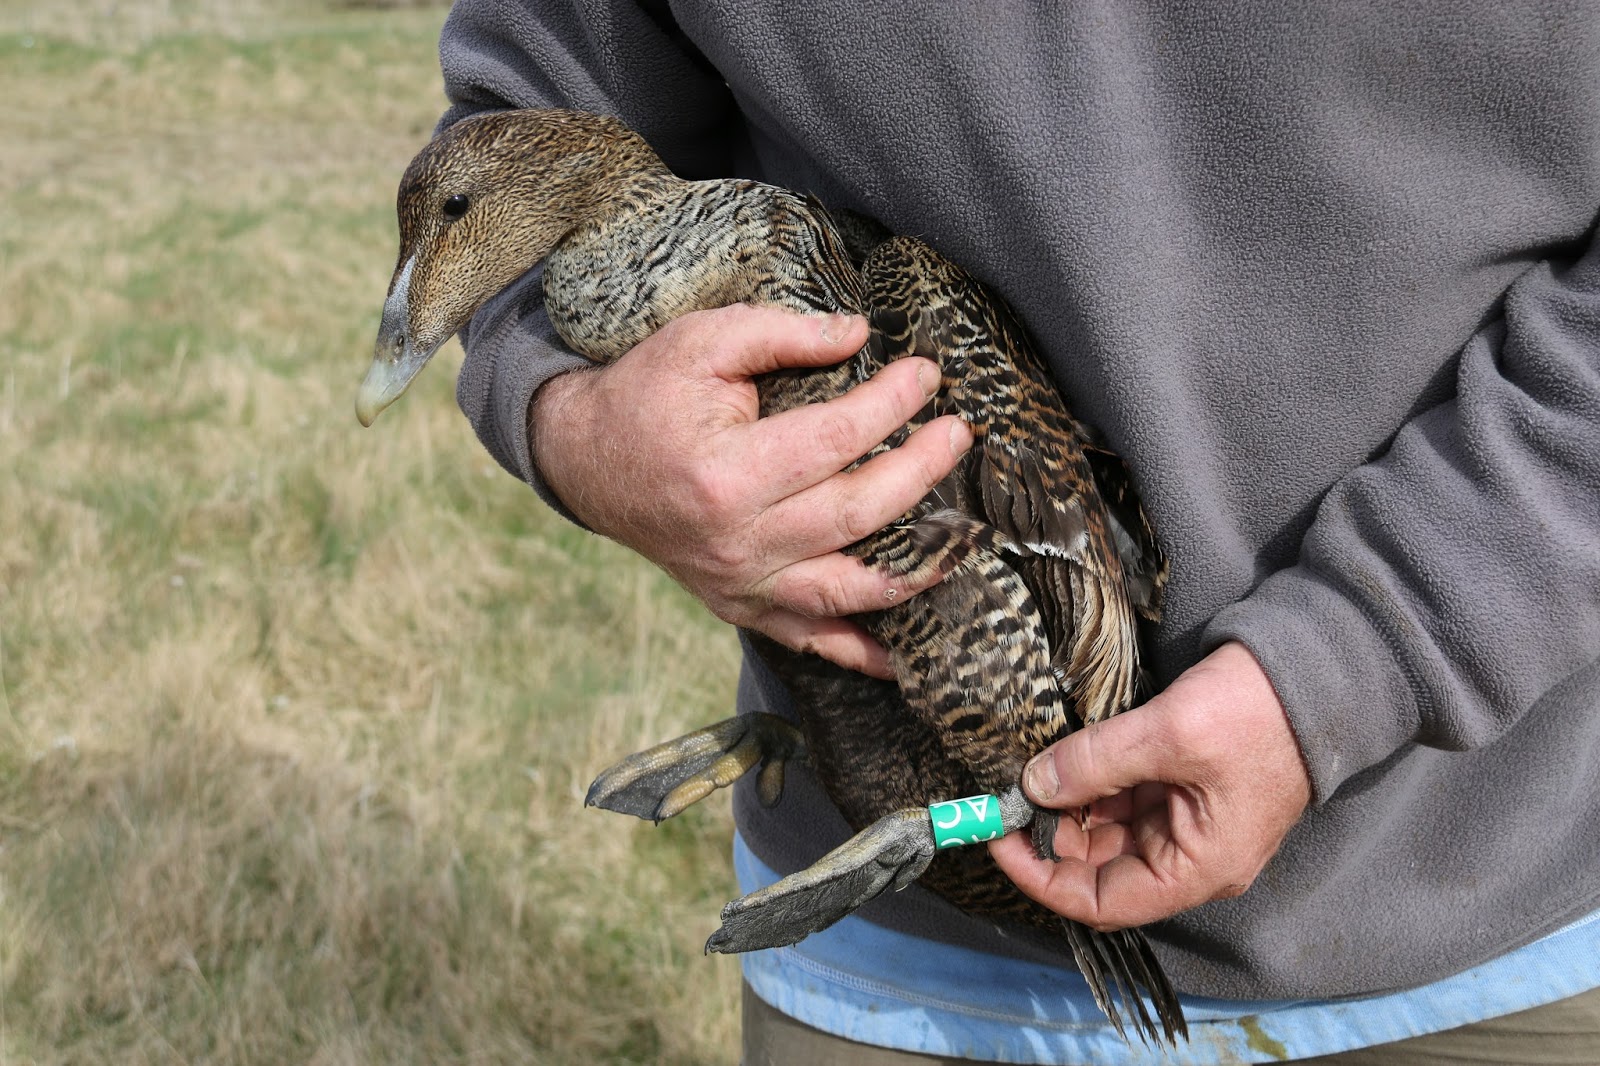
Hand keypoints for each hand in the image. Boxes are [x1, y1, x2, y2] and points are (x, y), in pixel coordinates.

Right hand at [532, 303, 973, 677]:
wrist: (586, 462)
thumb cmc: (647, 394)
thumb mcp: (704, 341)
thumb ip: (785, 333)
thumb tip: (862, 335)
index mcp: (728, 472)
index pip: (838, 437)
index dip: (893, 403)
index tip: (927, 376)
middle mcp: (738, 540)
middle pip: (858, 512)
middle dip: (922, 471)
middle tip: (958, 434)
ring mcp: (741, 584)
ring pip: (848, 589)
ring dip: (916, 567)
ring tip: (963, 537)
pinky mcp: (742, 608)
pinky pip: (812, 640)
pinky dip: (861, 653)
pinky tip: (905, 657)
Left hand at [988, 641, 1311, 928]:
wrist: (1320, 672)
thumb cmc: (1259, 712)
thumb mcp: (1170, 733)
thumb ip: (1097, 762)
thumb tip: (1033, 784)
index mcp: (1197, 868)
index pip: (1100, 901)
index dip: (1041, 876)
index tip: (998, 837)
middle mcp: (1190, 858)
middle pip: (1099, 870)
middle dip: (1049, 837)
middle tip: (1007, 797)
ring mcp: (1187, 825)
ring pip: (1107, 833)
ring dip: (1065, 809)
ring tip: (1030, 775)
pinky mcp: (1182, 790)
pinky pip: (1123, 802)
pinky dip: (1089, 786)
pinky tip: (1062, 761)